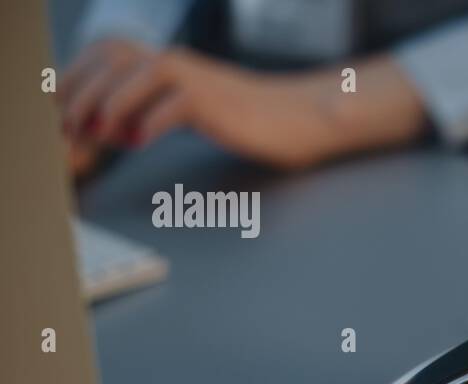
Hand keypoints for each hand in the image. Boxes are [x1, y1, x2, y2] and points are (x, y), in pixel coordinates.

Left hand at [59, 38, 429, 170]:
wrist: (301, 119)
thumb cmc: (251, 121)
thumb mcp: (194, 109)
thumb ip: (155, 109)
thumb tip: (113, 128)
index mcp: (169, 62)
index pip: (108, 53)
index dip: (78, 76)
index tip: (61, 109)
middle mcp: (178, 62)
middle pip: (114, 59)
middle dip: (82, 91)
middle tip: (70, 126)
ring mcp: (197, 80)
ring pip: (137, 75)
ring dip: (109, 103)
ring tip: (99, 132)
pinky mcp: (216, 102)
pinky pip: (171, 105)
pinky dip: (148, 123)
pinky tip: (140, 141)